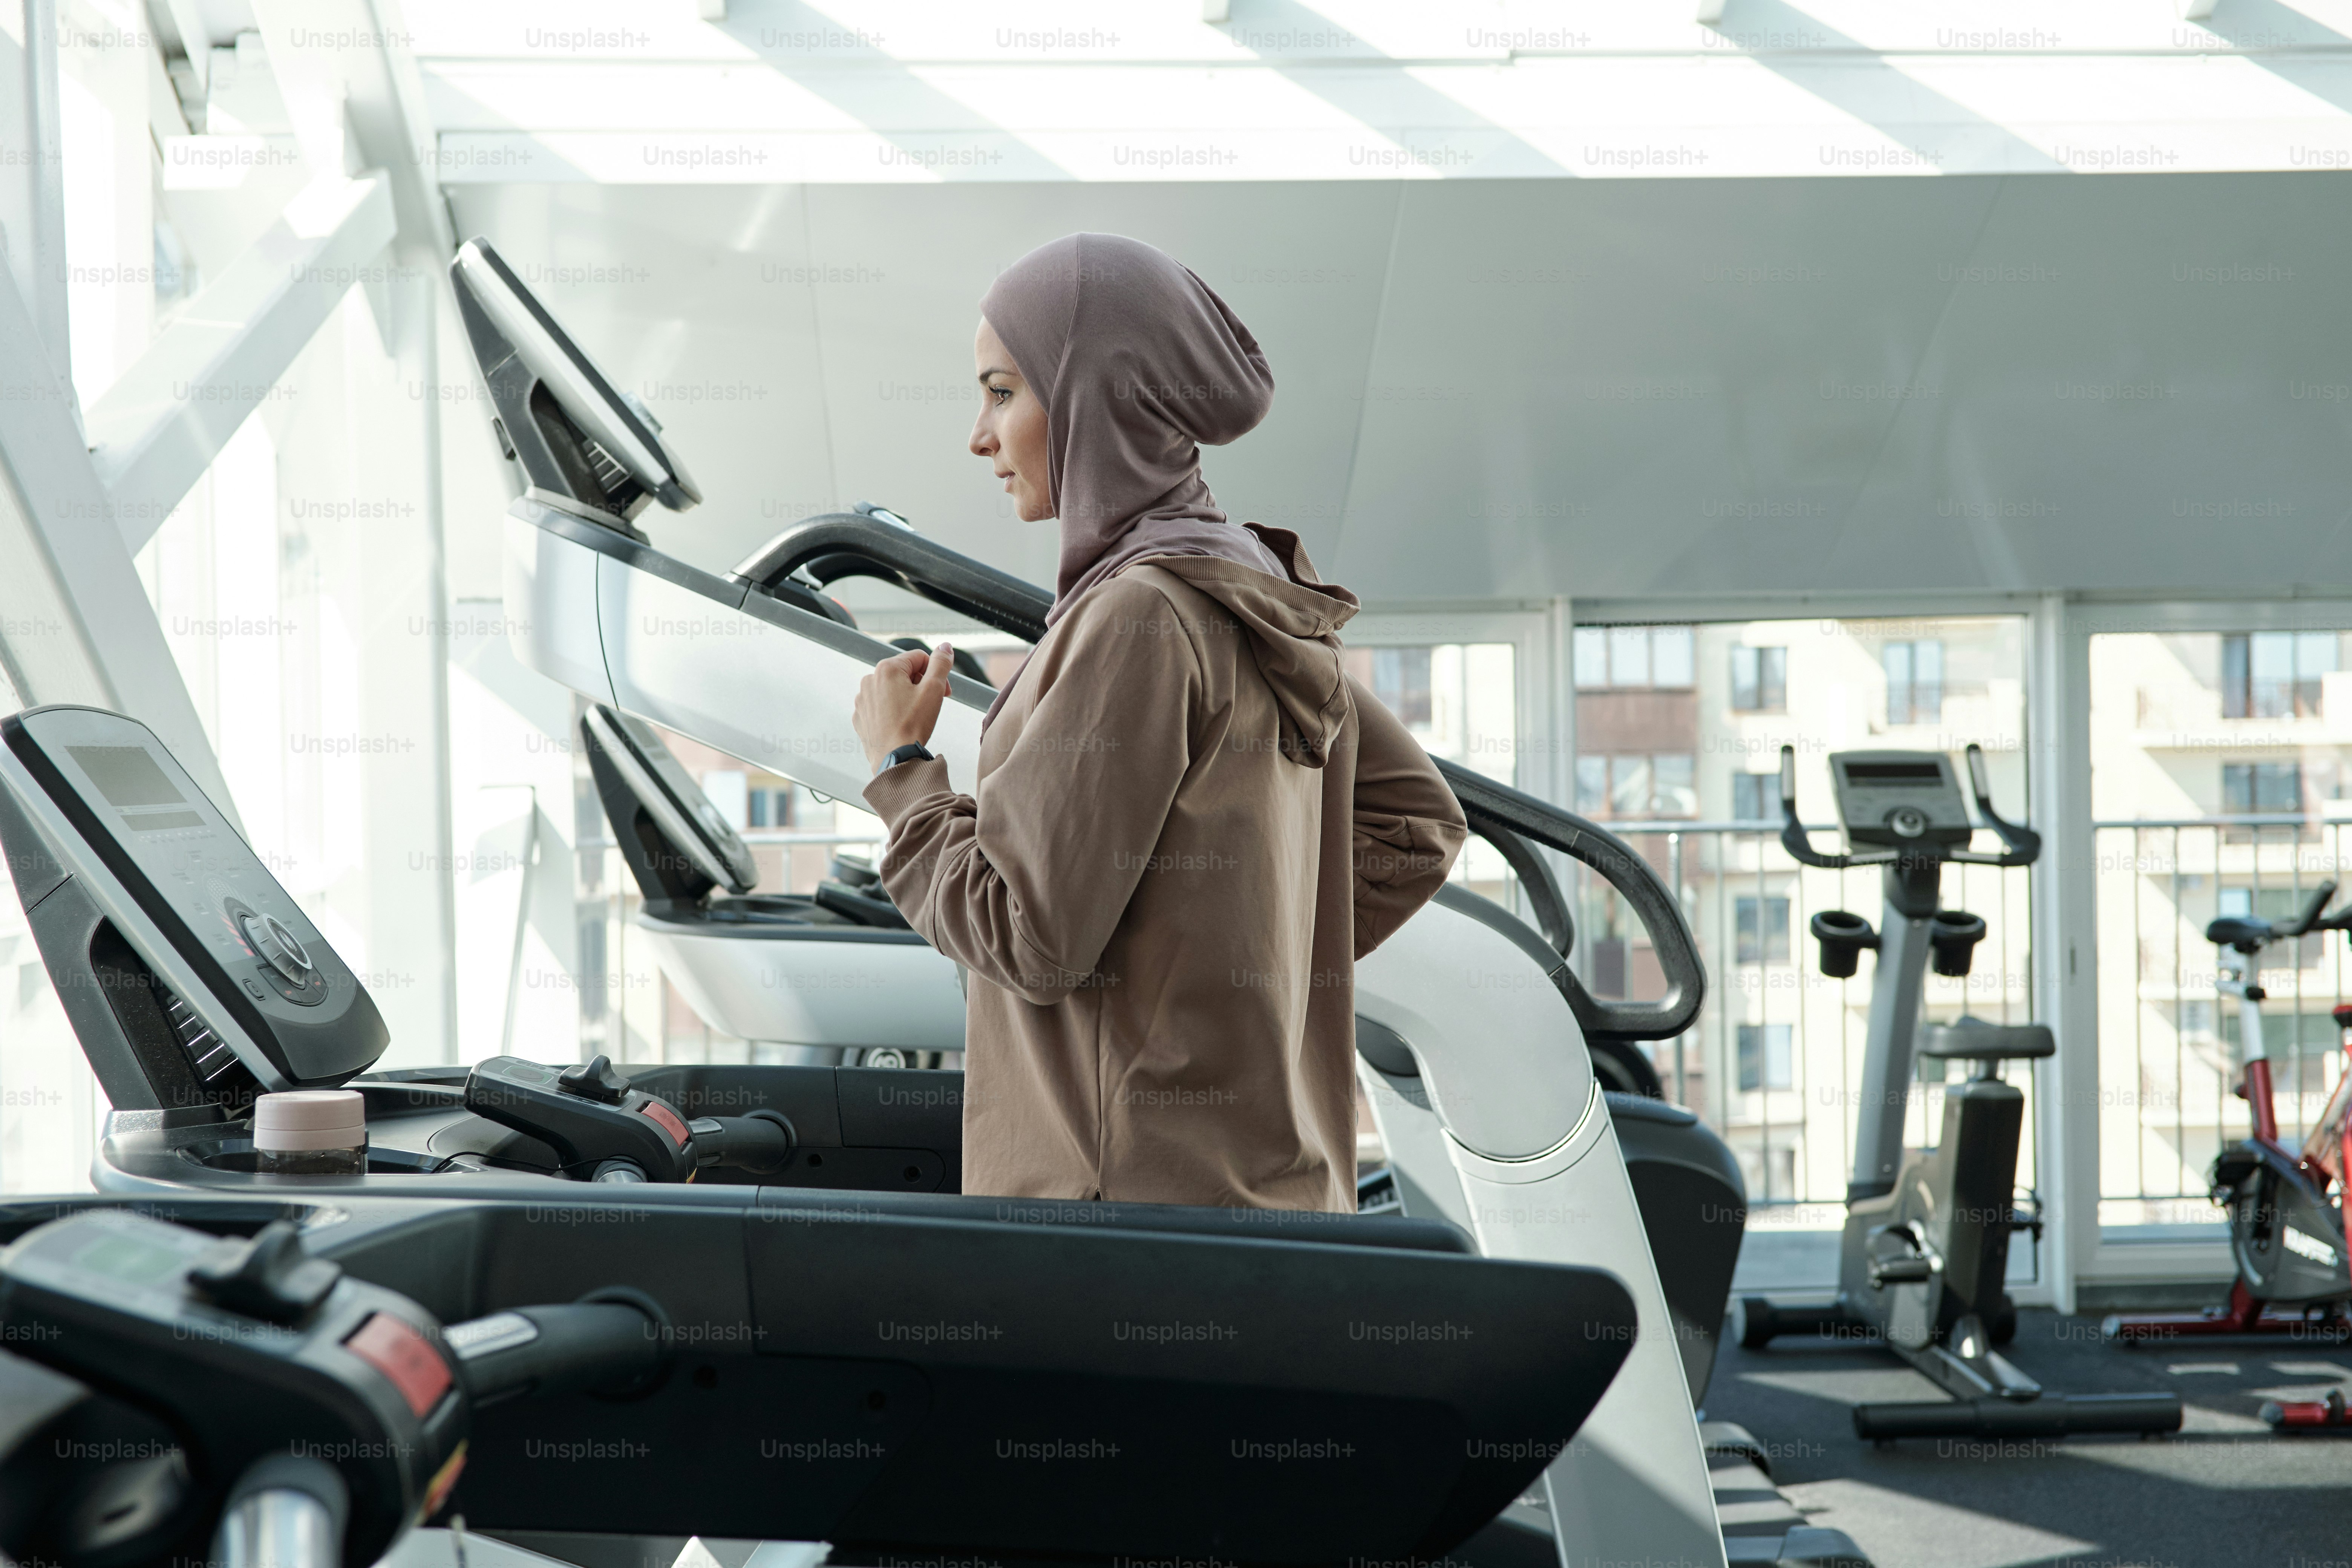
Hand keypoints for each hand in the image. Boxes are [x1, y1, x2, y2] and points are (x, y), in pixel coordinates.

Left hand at [854, 643, 952, 770]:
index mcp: (887, 669)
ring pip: (892, 689)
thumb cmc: (913, 726)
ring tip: (916, 716)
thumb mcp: (934, 690)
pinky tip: (902, 723)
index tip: (943, 691)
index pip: (919, 658)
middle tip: (932, 704)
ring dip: (907, 697)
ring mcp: (863, 699)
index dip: (936, 672)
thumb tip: (945, 647)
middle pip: (905, 673)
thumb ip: (941, 664)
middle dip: (921, 684)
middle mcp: (869, 680)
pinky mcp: (861, 716)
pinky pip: (881, 706)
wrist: (894, 760)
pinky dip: (893, 710)